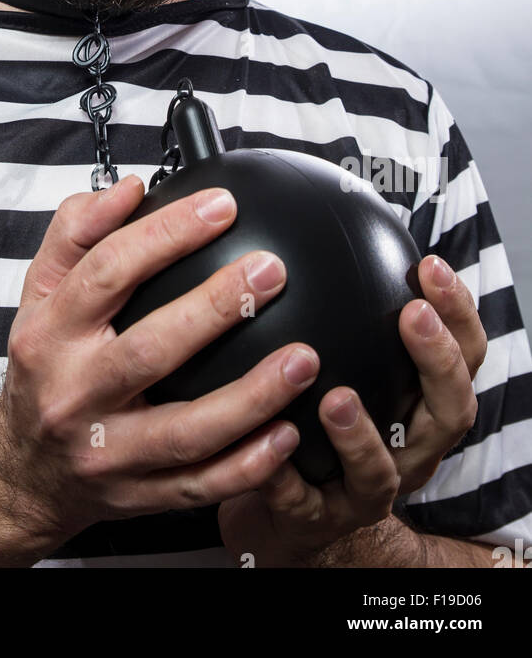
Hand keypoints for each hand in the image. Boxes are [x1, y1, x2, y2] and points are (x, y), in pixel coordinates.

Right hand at [0, 173, 319, 551]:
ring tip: (303, 358)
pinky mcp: (138, 495)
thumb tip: (131, 189)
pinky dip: (248, 465)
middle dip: (216, 307)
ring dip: (251, 396)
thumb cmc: (44, 368)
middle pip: (150, 349)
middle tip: (270, 271)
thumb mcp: (39, 293)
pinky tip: (288, 433)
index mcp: (51, 333)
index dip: (166, 235)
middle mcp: (75, 394)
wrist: (22, 472)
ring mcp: (107, 452)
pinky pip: (201, 485)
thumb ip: (77, 232)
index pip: (107, 271)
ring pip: (186, 430)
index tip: (221, 206)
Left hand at [218, 254, 486, 566]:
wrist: (293, 511)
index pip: (464, 358)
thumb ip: (346, 304)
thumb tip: (314, 210)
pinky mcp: (314, 520)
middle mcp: (409, 451)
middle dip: (435, 361)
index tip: (429, 265)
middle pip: (449, 413)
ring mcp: (364, 491)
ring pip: (380, 473)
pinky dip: (283, 474)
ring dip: (361, 434)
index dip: (458, 314)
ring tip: (336, 397)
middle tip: (410, 313)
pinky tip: (266, 441)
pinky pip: (302, 502)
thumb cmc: (322, 420)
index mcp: (420, 406)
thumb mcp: (347, 357)